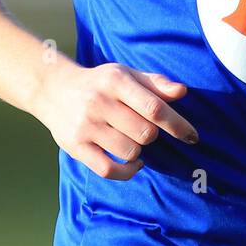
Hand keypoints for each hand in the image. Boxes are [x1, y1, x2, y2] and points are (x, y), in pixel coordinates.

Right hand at [31, 55, 198, 179]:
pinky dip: (127, 171)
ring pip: (130, 151)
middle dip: (152, 135)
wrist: (52, 88)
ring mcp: (86, 126)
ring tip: (130, 139)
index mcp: (116, 81)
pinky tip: (133, 163)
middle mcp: (99, 102)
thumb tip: (182, 92)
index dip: (178, 124)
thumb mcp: (126, 74)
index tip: (192, 136)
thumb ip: (155, 83)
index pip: (154, 107)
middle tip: (143, 128)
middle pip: (145, 133)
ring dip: (138, 150)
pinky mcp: (76, 146)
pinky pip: (109, 170)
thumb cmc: (100, 83)